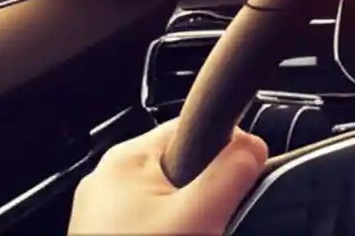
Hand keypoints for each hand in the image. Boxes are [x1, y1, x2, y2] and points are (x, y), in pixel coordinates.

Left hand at [69, 119, 266, 234]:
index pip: (194, 128)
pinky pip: (150, 223)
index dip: (225, 153)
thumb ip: (230, 175)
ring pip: (168, 200)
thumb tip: (253, 145)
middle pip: (183, 167)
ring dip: (187, 219)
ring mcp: (102, 212)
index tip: (238, 182)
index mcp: (126, 158)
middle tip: (210, 226)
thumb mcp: (198, 218)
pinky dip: (168, 234)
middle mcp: (108, 179)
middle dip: (204, 195)